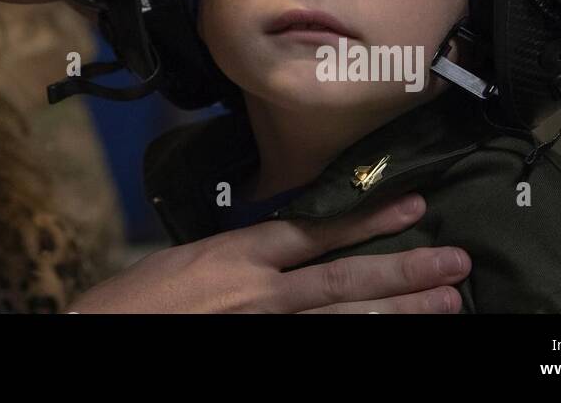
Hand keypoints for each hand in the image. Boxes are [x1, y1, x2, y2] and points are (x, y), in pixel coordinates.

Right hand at [67, 194, 469, 313]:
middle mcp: (260, 292)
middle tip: (457, 260)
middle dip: (405, 269)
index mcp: (237, 255)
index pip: (316, 231)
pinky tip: (392, 339)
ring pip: (346, 318)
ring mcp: (265, 330)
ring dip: (399, 309)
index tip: (412, 205)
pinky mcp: (263, 355)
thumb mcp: (186, 261)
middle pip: (346, 278)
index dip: (368, 219)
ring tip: (448, 300)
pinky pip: (325, 352)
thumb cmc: (133, 303)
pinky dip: (360, 345)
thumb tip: (280, 245)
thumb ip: (237, 256)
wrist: (103, 336)